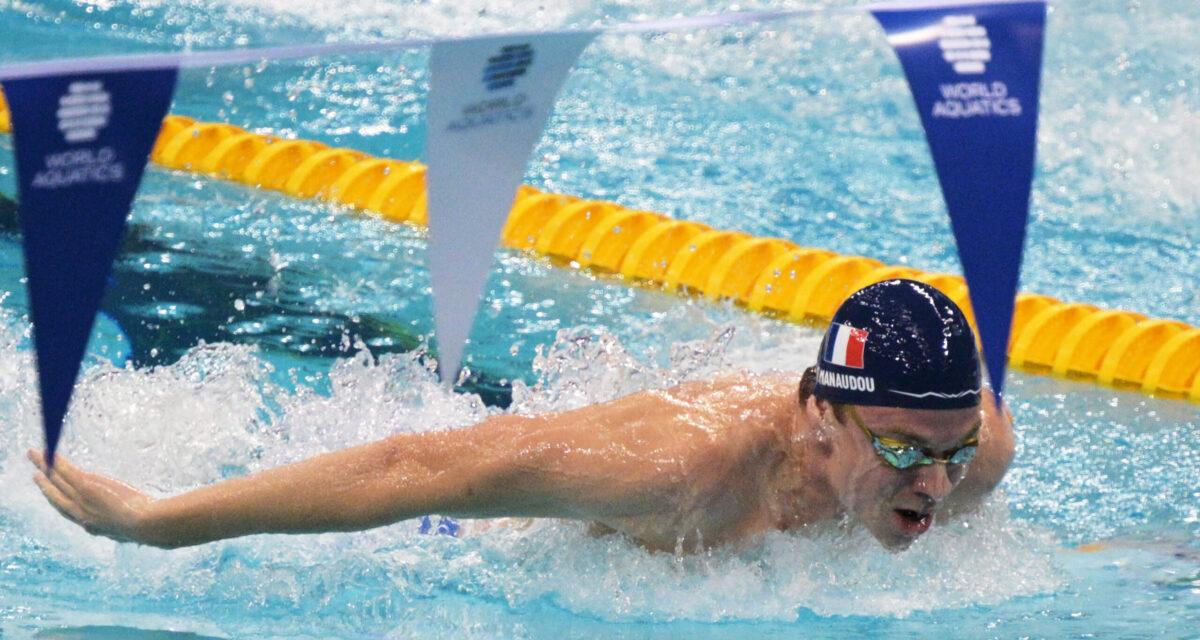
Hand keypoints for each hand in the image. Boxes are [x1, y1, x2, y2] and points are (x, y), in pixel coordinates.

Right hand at [27, 449, 155, 544]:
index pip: (74, 514)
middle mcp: (82, 516)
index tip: (54, 496)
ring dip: (44, 467)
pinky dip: (55, 462)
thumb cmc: (149, 528)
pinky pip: (65, 472)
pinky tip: (48, 453)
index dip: (62, 503)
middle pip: (58, 497)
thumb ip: (131, 531)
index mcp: (94, 527)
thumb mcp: (135, 532)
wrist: (147, 525)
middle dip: (45, 486)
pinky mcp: (86, 487)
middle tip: (36, 476)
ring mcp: (82, 501)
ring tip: (34, 456)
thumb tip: (143, 536)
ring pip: (57, 481)